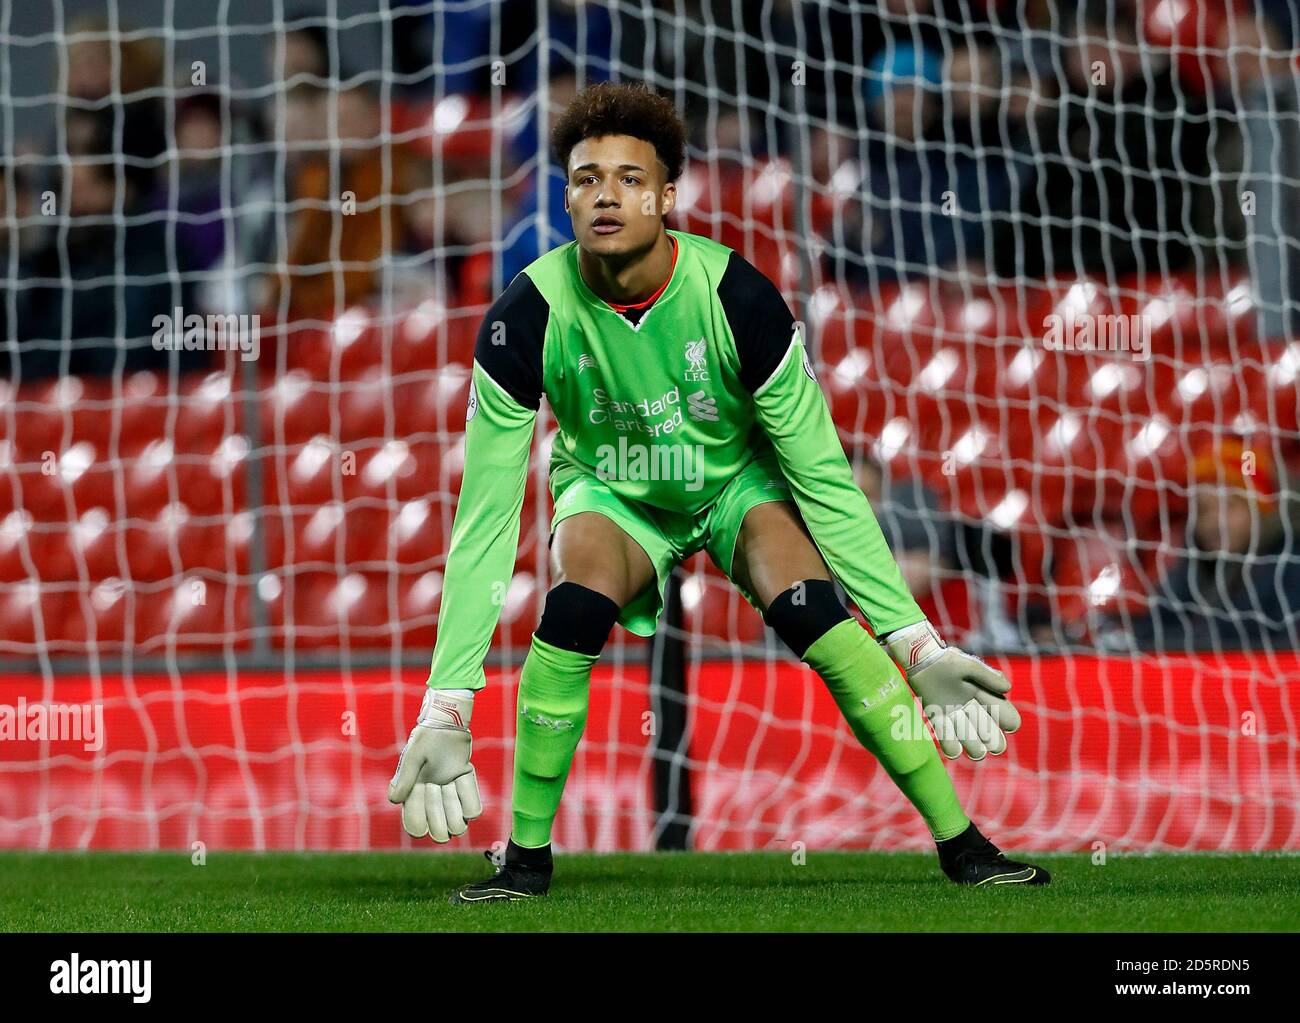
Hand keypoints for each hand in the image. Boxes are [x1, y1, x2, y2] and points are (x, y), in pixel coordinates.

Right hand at [387, 688, 482, 841]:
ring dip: (454, 807)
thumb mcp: (414, 755)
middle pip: (440, 834)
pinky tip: (460, 780)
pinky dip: (469, 799)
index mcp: (415, 798)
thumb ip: (406, 777)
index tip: (419, 789)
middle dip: (438, 814)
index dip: (418, 816)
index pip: (416, 827)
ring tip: (449, 784)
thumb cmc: (426, 738)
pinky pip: (474, 810)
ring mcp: (451, 798)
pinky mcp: (466, 789)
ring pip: (458, 827)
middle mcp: (433, 803)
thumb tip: (394, 801)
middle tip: (435, 786)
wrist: (447, 724)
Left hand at [879, 621, 1021, 760]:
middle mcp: (973, 709)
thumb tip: (1008, 688)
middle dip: (993, 741)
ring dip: (974, 747)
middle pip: (990, 734)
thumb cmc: (947, 660)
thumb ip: (988, 676)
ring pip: (970, 740)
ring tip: (974, 750)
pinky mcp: (938, 718)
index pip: (1006, 715)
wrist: (921, 659)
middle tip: (989, 742)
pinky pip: (947, 738)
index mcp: (985, 696)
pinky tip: (954, 749)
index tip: (1006, 724)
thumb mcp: (969, 665)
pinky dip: (951, 746)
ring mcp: (956, 715)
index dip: (1009, 722)